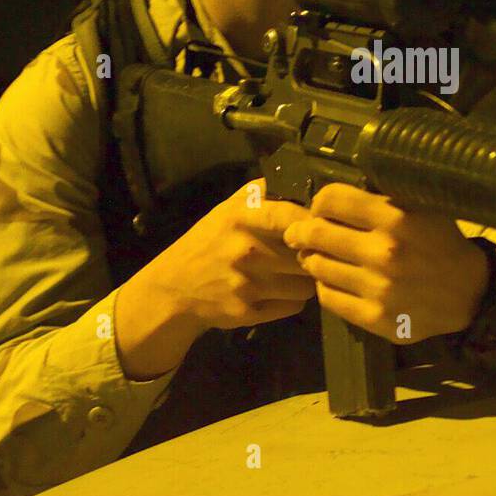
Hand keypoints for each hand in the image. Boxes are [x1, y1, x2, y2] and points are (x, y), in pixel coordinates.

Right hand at [116, 178, 315, 379]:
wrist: (174, 289)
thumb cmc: (210, 242)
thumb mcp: (230, 207)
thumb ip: (266, 192)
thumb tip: (308, 182)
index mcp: (241, 217)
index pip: (292, 216)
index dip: (313, 222)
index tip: (321, 225)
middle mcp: (245, 250)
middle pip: (307, 253)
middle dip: (313, 254)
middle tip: (308, 253)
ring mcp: (247, 284)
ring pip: (307, 283)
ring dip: (306, 279)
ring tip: (294, 273)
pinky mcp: (249, 313)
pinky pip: (295, 305)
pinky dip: (293, 299)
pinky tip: (280, 291)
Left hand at [282, 183, 489, 343]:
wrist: (469, 294)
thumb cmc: (440, 242)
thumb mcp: (420, 207)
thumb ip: (380, 198)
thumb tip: (331, 196)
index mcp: (396, 217)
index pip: (331, 199)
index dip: (320, 202)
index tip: (321, 208)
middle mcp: (384, 252)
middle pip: (316, 233)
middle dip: (302, 231)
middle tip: (299, 233)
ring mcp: (378, 288)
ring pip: (317, 267)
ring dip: (312, 259)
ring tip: (318, 256)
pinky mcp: (375, 318)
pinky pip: (328, 297)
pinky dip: (325, 286)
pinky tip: (334, 280)